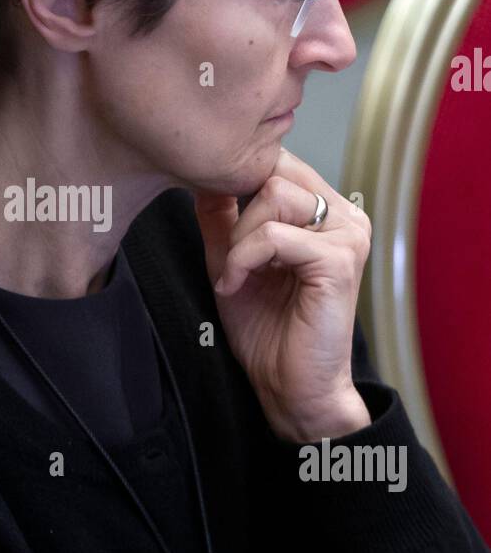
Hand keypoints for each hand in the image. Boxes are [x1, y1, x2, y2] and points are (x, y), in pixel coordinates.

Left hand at [193, 148, 372, 442]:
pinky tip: (236, 287)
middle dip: (238, 217)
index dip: (239, 184)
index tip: (214, 217)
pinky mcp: (339, 260)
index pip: (279, 164)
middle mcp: (345, 216)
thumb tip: (205, 175)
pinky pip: (274, 236)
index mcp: (327, 212)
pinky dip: (244, 259)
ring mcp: (348, 235)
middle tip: (230, 263)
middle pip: (275, 172)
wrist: (290, 388)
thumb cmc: (267, 331)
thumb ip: (221, 217)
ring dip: (240, 240)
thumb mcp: (231, 261)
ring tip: (236, 277)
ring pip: (273, 197)